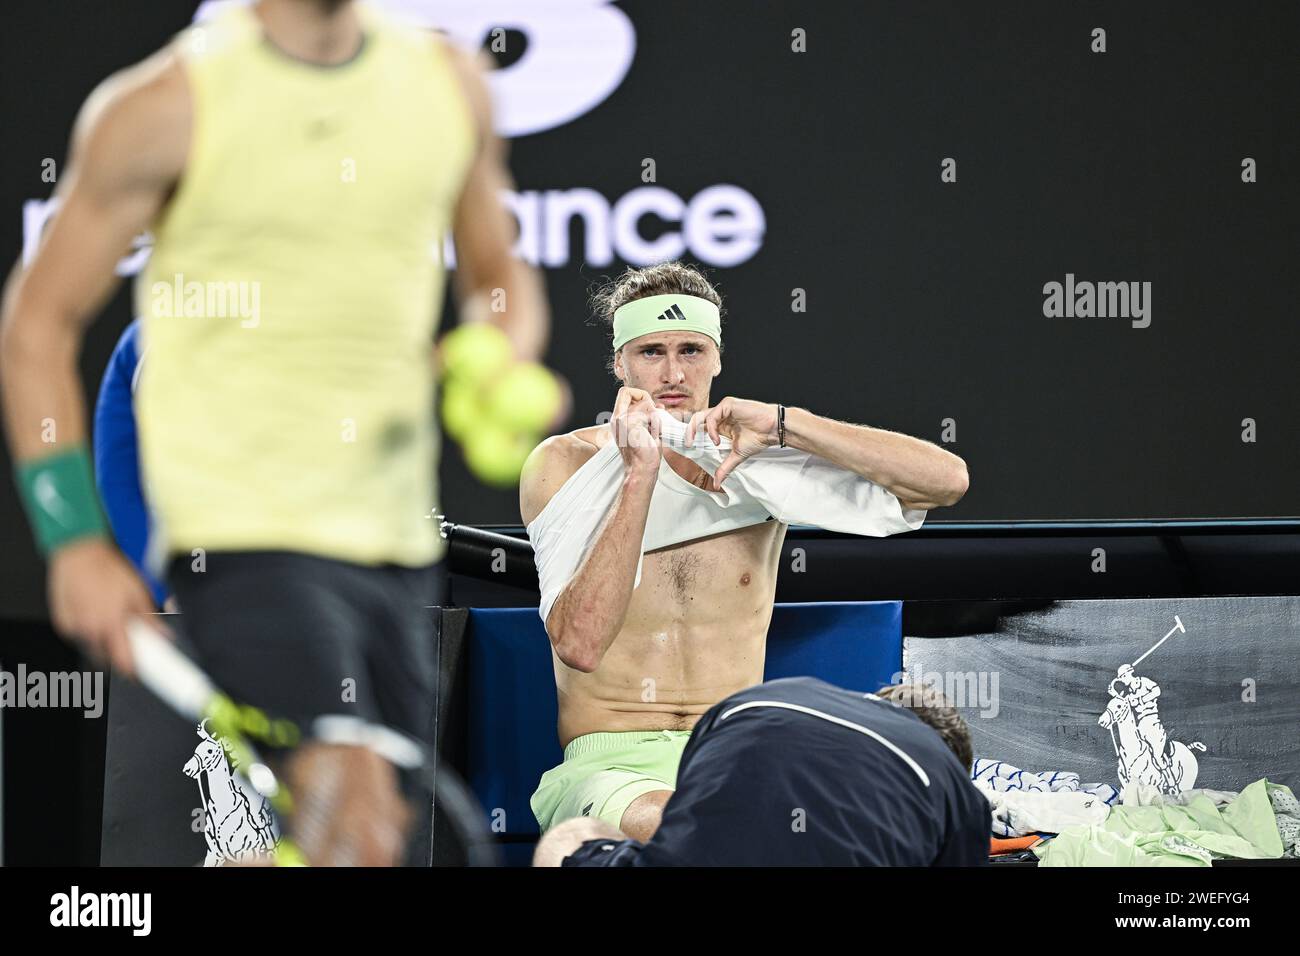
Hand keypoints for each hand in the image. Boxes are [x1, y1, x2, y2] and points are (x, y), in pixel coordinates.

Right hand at [47, 538, 163, 677]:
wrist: (80, 554)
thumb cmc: (109, 570)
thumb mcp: (138, 593)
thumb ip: (149, 620)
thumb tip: (162, 636)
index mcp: (112, 624)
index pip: (123, 662)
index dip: (133, 671)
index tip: (139, 673)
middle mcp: (90, 630)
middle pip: (106, 658)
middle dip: (117, 654)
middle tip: (126, 641)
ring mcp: (74, 628)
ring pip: (91, 648)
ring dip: (102, 643)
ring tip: (108, 620)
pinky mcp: (62, 623)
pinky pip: (77, 636)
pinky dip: (87, 631)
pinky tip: (93, 614)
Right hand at [611, 386, 661, 476]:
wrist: (642, 469)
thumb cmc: (645, 453)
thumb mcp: (644, 430)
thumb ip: (646, 415)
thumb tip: (658, 405)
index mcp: (618, 419)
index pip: (625, 392)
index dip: (639, 395)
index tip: (648, 410)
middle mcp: (616, 418)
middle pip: (633, 393)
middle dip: (647, 404)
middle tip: (651, 422)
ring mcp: (621, 420)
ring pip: (645, 403)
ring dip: (653, 417)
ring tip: (651, 432)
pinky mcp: (629, 424)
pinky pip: (651, 414)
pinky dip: (656, 424)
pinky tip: (652, 436)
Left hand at [685, 397, 778, 485]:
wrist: (771, 430)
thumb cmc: (758, 438)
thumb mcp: (736, 456)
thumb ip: (724, 468)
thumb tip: (716, 484)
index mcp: (721, 426)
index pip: (700, 427)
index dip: (691, 434)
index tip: (686, 446)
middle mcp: (720, 416)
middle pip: (696, 420)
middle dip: (688, 431)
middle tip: (687, 444)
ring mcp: (723, 409)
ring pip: (701, 416)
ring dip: (698, 430)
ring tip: (706, 443)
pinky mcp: (727, 405)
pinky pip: (712, 416)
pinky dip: (711, 429)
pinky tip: (717, 439)